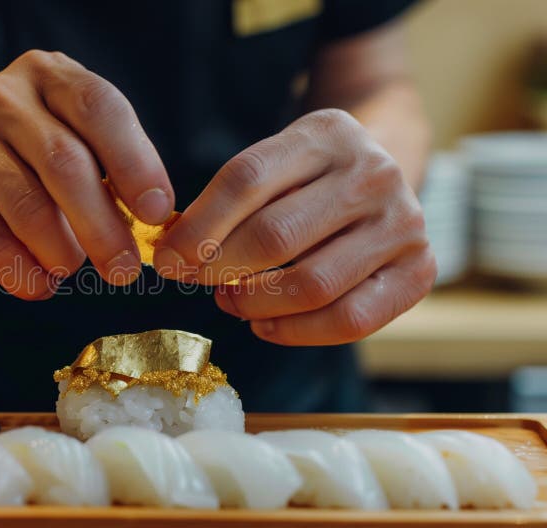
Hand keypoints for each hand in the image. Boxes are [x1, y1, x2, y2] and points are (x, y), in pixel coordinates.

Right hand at [0, 50, 172, 298]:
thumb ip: (113, 176)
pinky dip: (22, 271)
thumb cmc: (33, 178)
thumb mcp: (79, 158)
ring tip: (73, 270)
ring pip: (29, 205)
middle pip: (65, 161)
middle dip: (103, 224)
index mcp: (49, 76)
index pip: (99, 108)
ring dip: (62, 251)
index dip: (135, 163)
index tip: (158, 214)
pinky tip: (39, 285)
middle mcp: (1, 96)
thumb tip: (157, 218)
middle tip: (125, 269)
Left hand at [153, 109, 435, 344]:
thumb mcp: (276, 165)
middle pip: (275, 236)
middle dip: (218, 268)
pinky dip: (295, 332)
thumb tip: (174, 254)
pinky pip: (349, 319)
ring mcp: (403, 223)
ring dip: (253, 303)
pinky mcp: (419, 270)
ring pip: (310, 284)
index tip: (167, 257)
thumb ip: (228, 201)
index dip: (198, 227)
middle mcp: (372, 173)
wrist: (388, 174)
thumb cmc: (311, 178)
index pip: (246, 180)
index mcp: (326, 135)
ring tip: (228, 301)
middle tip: (193, 280)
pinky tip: (264, 325)